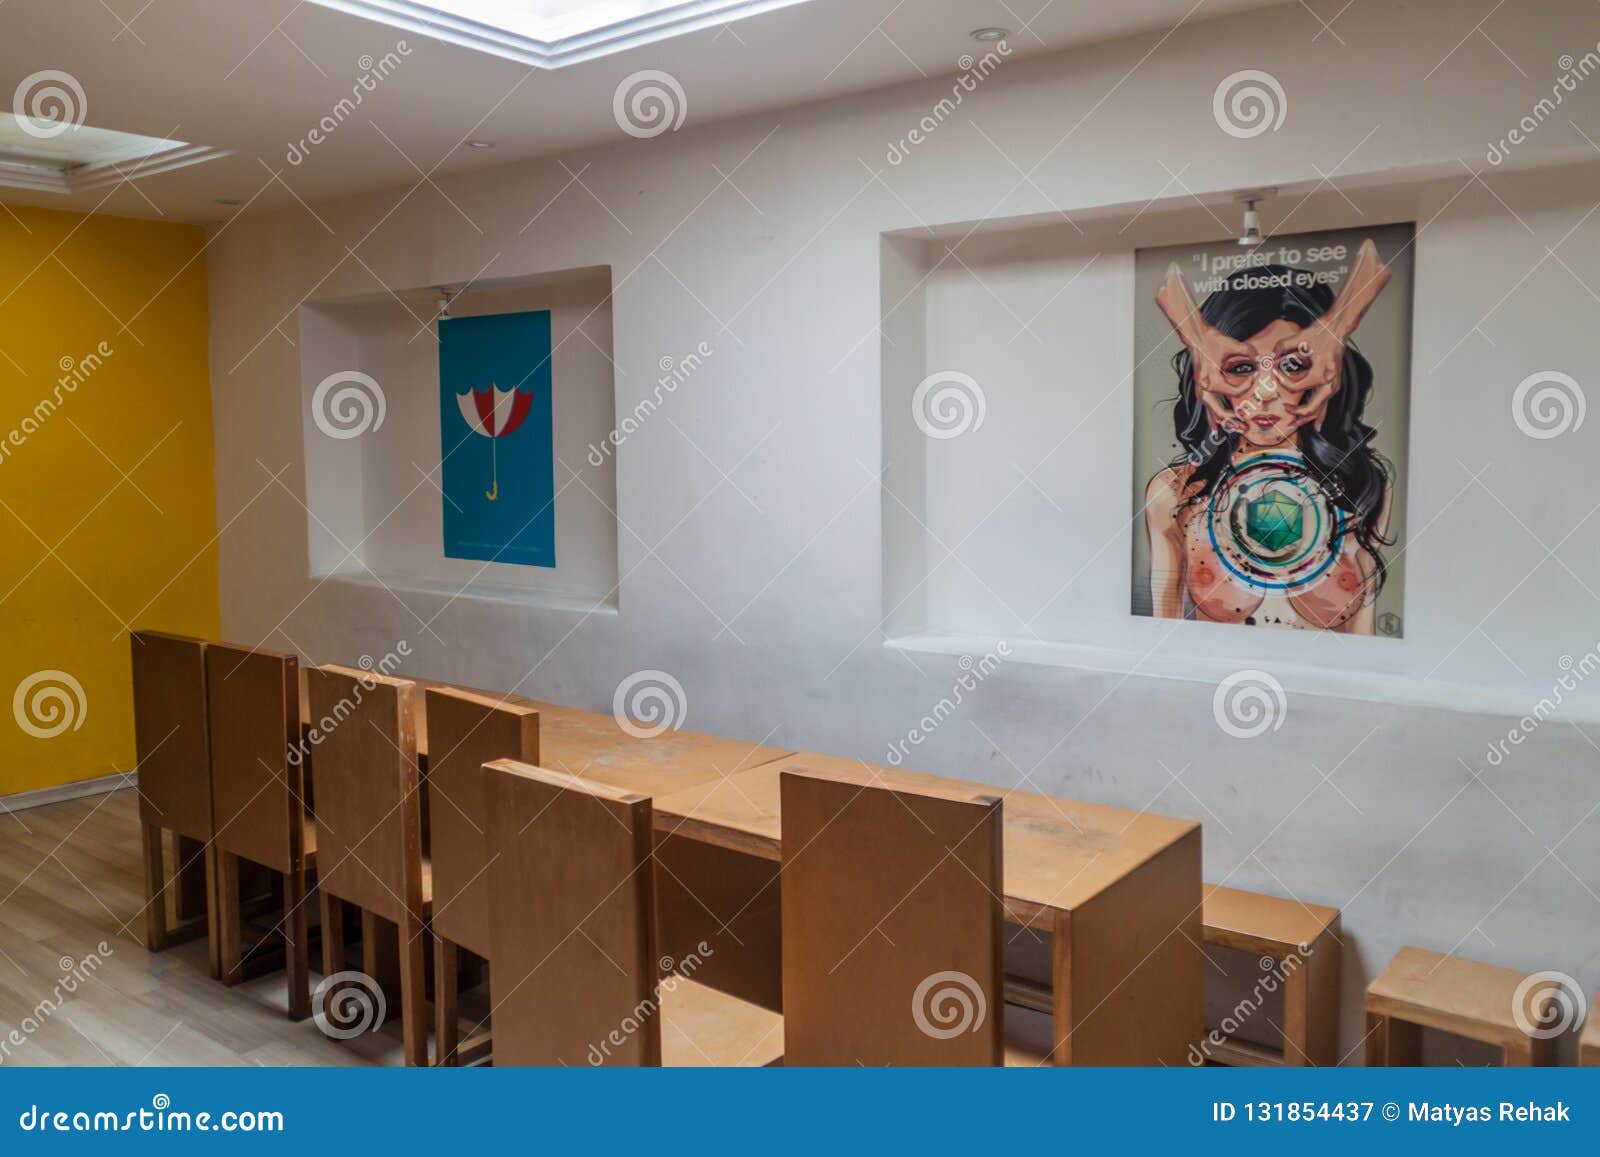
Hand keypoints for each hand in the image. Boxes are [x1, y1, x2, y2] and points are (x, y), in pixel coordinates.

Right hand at [1154, 264, 1254, 429]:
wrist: (1196, 337)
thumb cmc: (1211, 340)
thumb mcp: (1232, 344)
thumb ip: (1248, 352)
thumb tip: (1261, 359)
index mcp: (1211, 381)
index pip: (1233, 391)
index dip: (1247, 385)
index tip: (1255, 376)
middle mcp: (1204, 388)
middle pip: (1219, 412)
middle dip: (1232, 421)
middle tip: (1244, 427)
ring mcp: (1200, 389)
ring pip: (1210, 411)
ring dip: (1220, 421)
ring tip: (1229, 431)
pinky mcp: (1201, 387)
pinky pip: (1207, 406)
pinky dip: (1211, 415)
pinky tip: (1215, 424)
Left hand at [1287, 239, 1390, 418]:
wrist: (1337, 329)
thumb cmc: (1321, 333)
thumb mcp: (1298, 338)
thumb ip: (1281, 348)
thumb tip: (1269, 358)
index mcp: (1321, 374)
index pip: (1297, 387)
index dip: (1283, 382)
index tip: (1275, 374)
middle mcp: (1330, 383)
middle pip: (1312, 408)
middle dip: (1297, 415)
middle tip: (1285, 416)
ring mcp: (1333, 384)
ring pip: (1320, 409)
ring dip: (1307, 418)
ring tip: (1295, 423)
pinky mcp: (1334, 383)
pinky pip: (1326, 404)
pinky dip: (1320, 414)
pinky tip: (1316, 424)